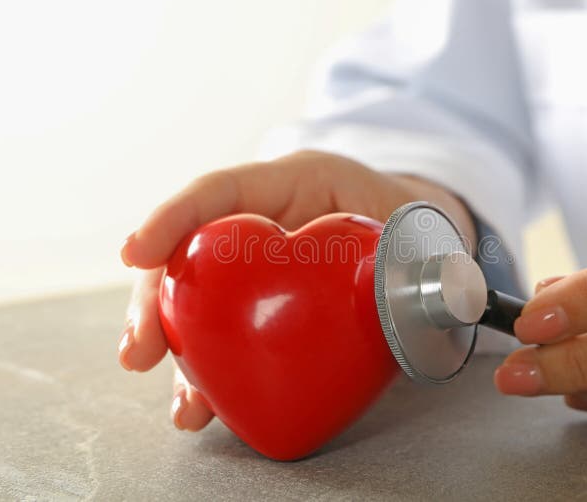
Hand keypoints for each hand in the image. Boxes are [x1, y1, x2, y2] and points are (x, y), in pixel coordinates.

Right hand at [118, 150, 474, 430]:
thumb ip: (422, 254)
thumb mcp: (415, 226)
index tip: (137, 253)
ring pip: (196, 298)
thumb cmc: (406, 221)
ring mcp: (253, 263)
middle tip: (141, 351)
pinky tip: (202, 403)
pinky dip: (210, 368)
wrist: (411, 236)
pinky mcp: (256, 301)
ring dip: (179, 351)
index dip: (174, 216)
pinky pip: (222, 330)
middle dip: (156, 302)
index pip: (222, 189)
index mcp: (294, 181)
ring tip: (182, 404)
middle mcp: (260, 220)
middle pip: (191, 252)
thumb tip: (449, 294)